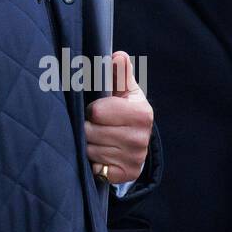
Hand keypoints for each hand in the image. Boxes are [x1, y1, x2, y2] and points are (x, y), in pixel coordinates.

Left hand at [84, 50, 152, 185]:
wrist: (135, 143)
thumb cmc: (125, 111)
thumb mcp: (125, 90)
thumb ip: (120, 72)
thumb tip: (117, 56)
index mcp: (142, 114)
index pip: (98, 111)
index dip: (93, 110)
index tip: (99, 110)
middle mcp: (141, 138)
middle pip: (91, 132)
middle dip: (89, 128)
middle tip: (97, 127)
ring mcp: (134, 159)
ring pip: (91, 150)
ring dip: (90, 145)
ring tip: (99, 140)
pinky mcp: (125, 175)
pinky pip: (96, 168)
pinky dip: (95, 162)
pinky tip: (102, 154)